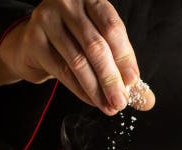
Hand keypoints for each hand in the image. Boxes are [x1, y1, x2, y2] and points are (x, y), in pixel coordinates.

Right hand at [0, 0, 153, 115]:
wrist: (34, 43)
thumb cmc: (74, 42)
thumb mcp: (101, 46)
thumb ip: (123, 68)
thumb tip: (147, 100)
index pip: (112, 27)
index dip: (124, 57)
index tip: (133, 82)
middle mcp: (68, 3)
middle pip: (95, 45)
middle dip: (111, 79)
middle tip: (121, 102)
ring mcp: (48, 19)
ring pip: (78, 61)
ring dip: (96, 89)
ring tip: (109, 107)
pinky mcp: (34, 40)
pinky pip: (62, 71)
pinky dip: (80, 90)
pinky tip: (92, 100)